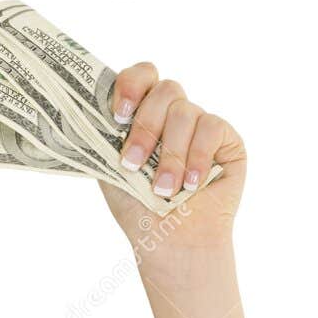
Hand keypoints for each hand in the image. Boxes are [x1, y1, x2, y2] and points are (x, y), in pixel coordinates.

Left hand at [98, 62, 247, 288]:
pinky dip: (196, 157)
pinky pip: (211, 128)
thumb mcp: (112, 170)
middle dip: (145, 128)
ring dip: (170, 155)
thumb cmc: (139, 208)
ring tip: (163, 189)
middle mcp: (172, 114)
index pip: (142, 76)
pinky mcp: (226, 138)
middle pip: (165, 90)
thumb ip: (108, 136)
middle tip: (133, 163)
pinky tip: (191, 184)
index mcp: (142, 115)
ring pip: (186, 111)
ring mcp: (200, 124)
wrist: (170, 241)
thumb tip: (90, 109)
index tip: (118, 115)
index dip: (131, 85)